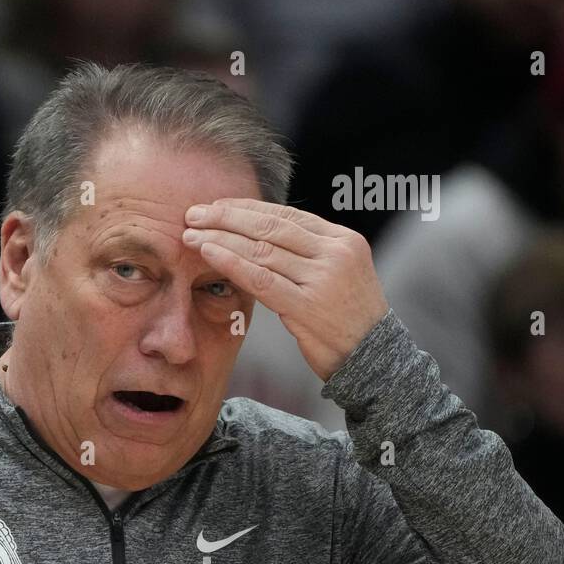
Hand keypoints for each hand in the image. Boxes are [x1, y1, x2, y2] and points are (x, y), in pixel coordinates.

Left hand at [182, 198, 389, 380]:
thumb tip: (258, 232)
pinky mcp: (308, 306)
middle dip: (227, 217)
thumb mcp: (336, 273)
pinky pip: (261, 278)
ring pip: (261, 249)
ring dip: (220, 238)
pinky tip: (208, 252)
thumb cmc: (345, 317)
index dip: (246, 208)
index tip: (216, 205)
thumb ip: (306, 252)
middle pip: (270, 226)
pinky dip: (231, 262)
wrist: (372, 358)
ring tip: (191, 234)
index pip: (286, 214)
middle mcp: (335, 253)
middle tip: (193, 213)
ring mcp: (324, 279)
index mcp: (343, 239)